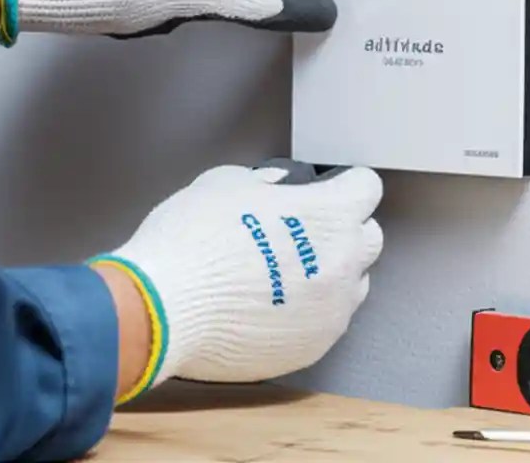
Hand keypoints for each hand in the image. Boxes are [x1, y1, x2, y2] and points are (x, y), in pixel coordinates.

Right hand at [91, 160, 382, 401]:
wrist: (161, 309)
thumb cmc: (191, 244)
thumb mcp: (223, 184)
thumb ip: (261, 181)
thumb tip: (273, 186)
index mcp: (328, 215)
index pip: (366, 188)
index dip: (346, 184)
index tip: (334, 188)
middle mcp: (341, 263)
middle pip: (368, 239)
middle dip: (345, 230)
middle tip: (308, 231)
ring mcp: (330, 311)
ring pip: (352, 286)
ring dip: (331, 275)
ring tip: (288, 273)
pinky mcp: (312, 348)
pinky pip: (325, 324)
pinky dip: (308, 313)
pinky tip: (273, 306)